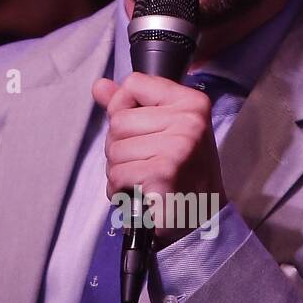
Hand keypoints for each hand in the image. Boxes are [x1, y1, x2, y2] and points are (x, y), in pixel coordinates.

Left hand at [92, 71, 227, 247]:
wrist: (202, 218)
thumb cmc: (182, 174)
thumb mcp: (163, 131)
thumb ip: (130, 106)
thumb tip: (100, 86)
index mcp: (191, 103)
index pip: (134, 83)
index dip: (125, 108)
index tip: (143, 132)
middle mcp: (188, 120)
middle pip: (119, 118)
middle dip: (120, 146)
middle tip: (145, 163)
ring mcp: (178, 146)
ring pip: (114, 148)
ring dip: (119, 169)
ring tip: (143, 179)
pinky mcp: (163, 172)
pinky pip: (117, 173)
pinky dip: (119, 188)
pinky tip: (138, 193)